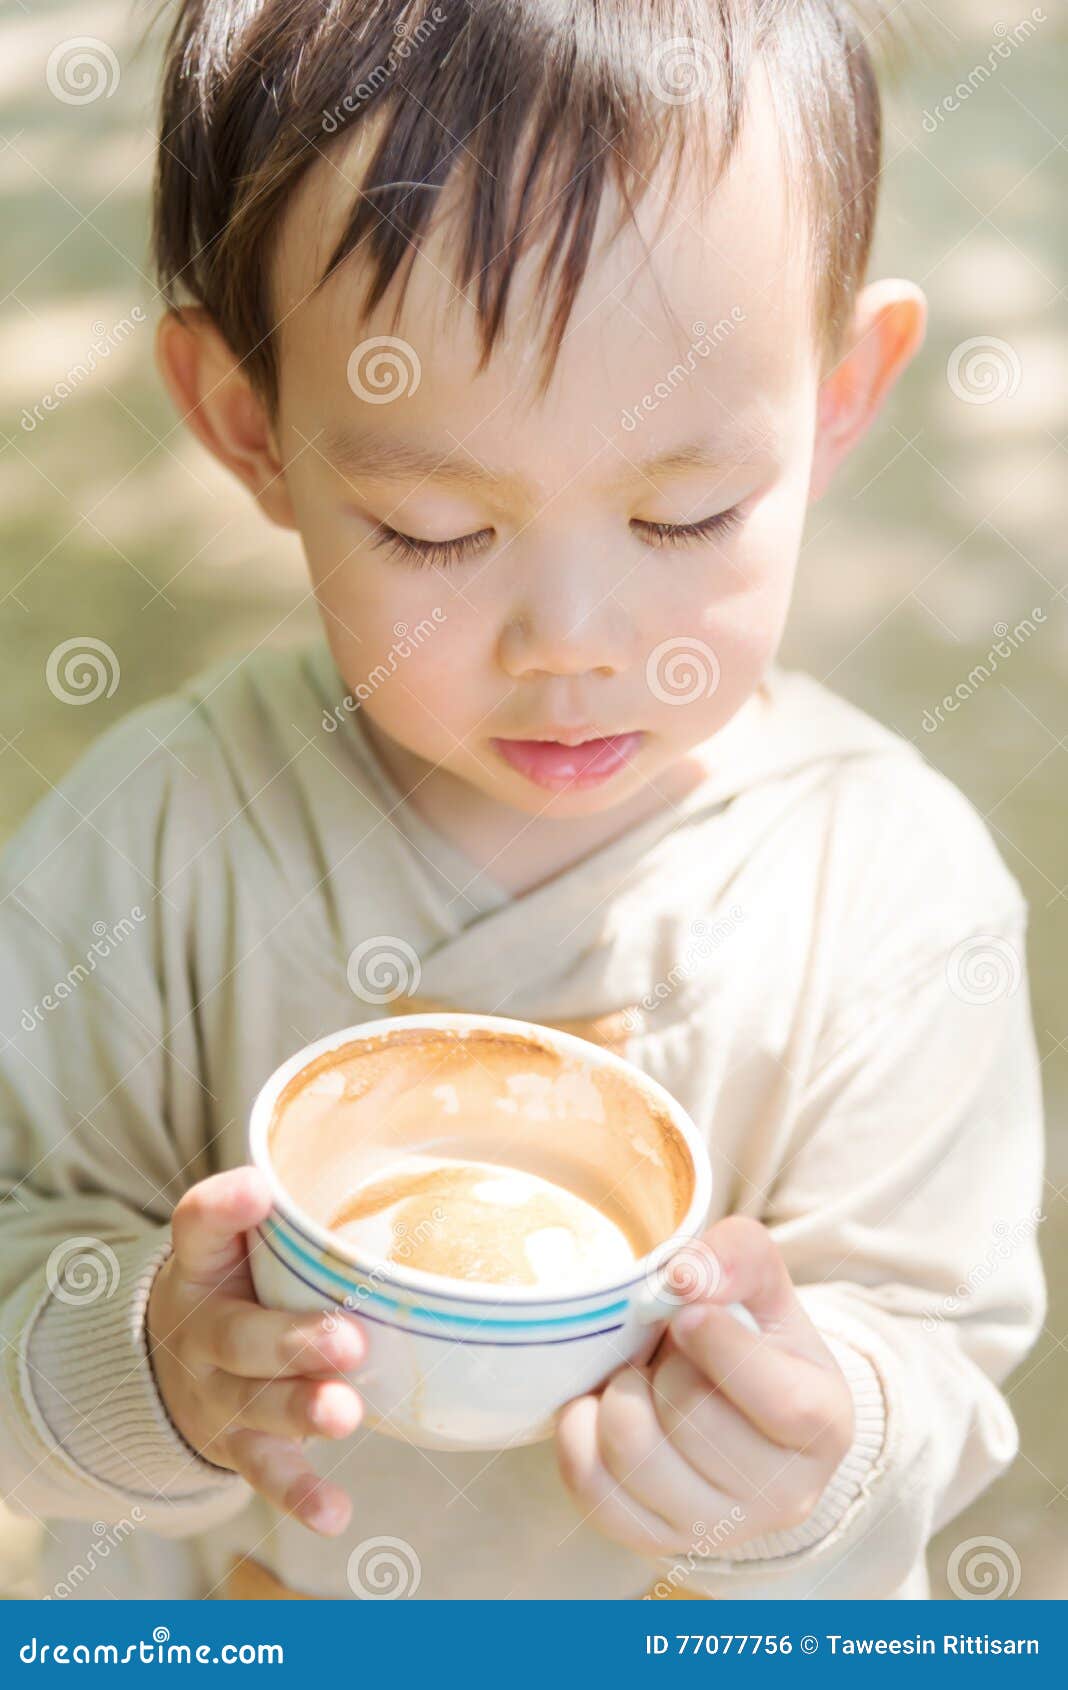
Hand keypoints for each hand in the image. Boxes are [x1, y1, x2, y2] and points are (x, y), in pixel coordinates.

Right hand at [146, 1166, 366, 1535]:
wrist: (170, 1367)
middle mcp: (203, 1332)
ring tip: (344, 1413)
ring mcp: (218, 1394)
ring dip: (301, 1410)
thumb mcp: (242, 1241)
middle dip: (292, 1341)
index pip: (197, 1227)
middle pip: (238, 1337)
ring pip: (254, 1406)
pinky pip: (268, 1472)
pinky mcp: (239, 1445)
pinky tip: (336, 1512)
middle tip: (346, 1340)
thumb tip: (402, 1161)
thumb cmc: (238, 1284)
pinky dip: (300, 1495)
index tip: (258, 1191)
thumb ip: (293, 1214)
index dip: (224, 1209)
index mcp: (201, 1266)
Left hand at [555, 1217, 853, 1554]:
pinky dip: (580, 1434)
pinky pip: (593, 1491)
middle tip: (668, 1350)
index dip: (722, 1348)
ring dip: (621, 1395)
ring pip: (635, 1454)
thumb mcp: (764, 1284)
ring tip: (640, 1378)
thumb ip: (738, 1256)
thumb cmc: (752, 1338)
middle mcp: (783, 1494)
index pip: (780, 1401)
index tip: (686, 1313)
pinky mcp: (657, 1541)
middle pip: (692, 1417)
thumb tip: (687, 1279)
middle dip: (664, 1363)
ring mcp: (718, 1528)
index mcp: (824, 1426)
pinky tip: (600, 1407)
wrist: (734, 1410)